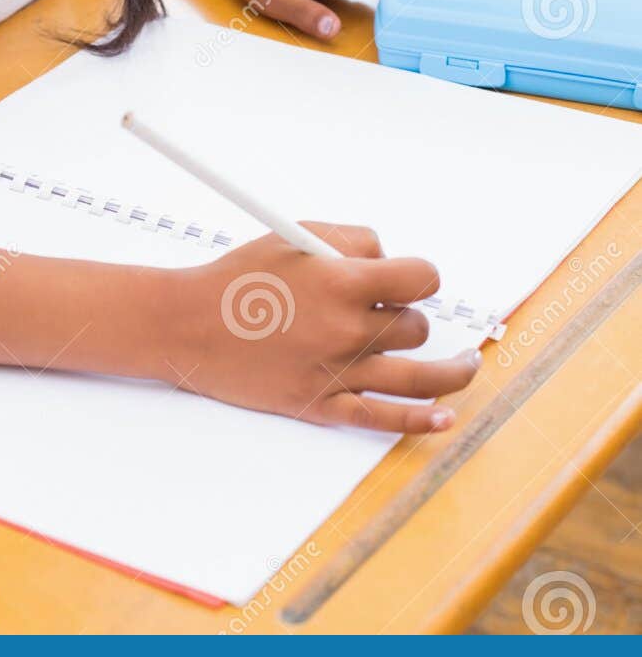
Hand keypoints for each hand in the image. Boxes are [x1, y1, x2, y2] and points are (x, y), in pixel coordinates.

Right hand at [169, 223, 480, 430]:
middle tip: (386, 311)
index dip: (422, 276)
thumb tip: (391, 262)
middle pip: (414, 326)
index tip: (415, 279)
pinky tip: (446, 417)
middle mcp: (347, 330)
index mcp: (342, 282)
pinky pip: (385, 419)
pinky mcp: (322, 405)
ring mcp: (337, 372)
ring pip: (418, 374)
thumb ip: (353, 241)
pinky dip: (422, 421)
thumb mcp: (295, 235)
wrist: (189, 325)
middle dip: (406, 315)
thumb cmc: (240, 277)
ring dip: (450, 371)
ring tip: (468, 366)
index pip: (420, 279)